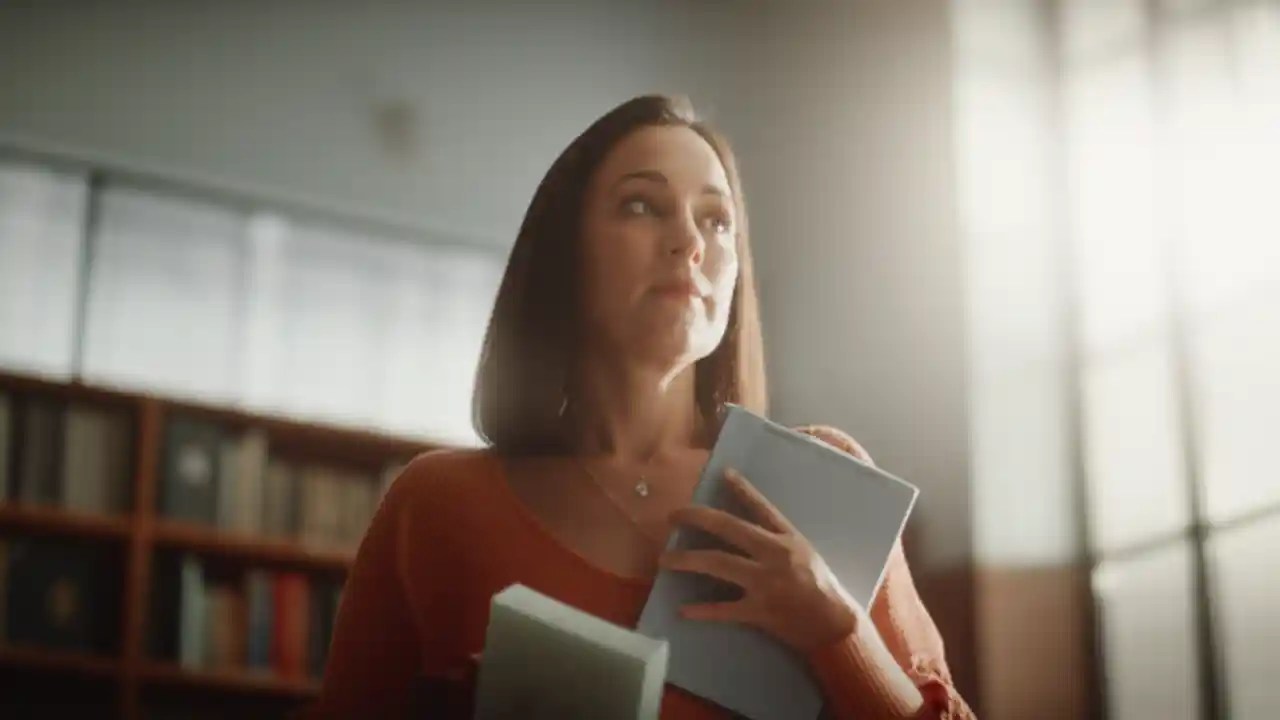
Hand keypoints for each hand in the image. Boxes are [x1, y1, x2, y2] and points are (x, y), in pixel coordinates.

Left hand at [660, 467, 865, 654]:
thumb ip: (780, 540)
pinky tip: (681, 610)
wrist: (835, 625)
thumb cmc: (823, 588)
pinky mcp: (758, 610)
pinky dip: (701, 611)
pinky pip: (723, 609)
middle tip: (673, 516)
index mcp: (787, 539)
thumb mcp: (806, 554)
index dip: (742, 489)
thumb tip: (749, 528)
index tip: (722, 473)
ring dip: (686, 560)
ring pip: (716, 563)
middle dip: (696, 518)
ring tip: (664, 560)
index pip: (762, 507)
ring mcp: (764, 583)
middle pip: (728, 528)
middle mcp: (773, 555)